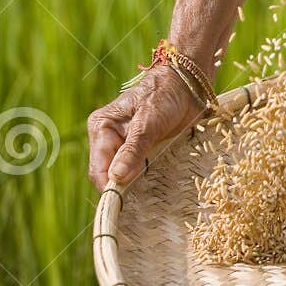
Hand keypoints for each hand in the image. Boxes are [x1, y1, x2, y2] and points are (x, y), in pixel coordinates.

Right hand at [87, 65, 204, 190]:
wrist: (187, 85)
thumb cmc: (165, 96)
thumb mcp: (148, 122)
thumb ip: (132, 150)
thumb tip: (116, 178)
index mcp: (102, 127)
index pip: (98, 168)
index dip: (109, 187)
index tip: (125, 201)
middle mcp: (107, 138)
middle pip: (108, 175)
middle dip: (123, 187)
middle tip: (144, 196)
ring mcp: (123, 146)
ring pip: (122, 176)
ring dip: (135, 185)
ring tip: (151, 190)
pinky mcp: (139, 150)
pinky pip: (136, 172)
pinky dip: (144, 179)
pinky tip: (155, 183)